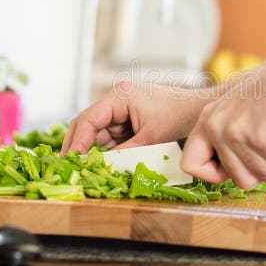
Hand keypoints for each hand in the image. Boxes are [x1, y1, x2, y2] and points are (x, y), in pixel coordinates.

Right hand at [61, 82, 207, 153]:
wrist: (198, 110)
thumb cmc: (178, 116)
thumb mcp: (151, 138)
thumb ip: (124, 152)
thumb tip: (102, 167)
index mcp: (119, 96)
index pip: (89, 119)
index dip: (77, 141)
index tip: (70, 160)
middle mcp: (115, 100)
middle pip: (86, 124)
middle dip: (77, 146)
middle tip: (68, 167)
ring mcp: (119, 110)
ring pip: (95, 132)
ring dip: (89, 150)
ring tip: (80, 170)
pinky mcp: (126, 120)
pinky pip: (108, 136)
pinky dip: (103, 150)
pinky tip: (97, 165)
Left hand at [180, 60, 265, 189]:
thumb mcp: (241, 107)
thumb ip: (230, 136)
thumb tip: (235, 170)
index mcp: (209, 120)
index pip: (191, 164)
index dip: (215, 174)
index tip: (239, 166)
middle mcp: (219, 128)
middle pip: (240, 179)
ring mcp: (241, 135)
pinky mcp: (265, 141)